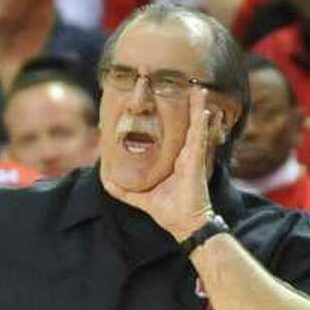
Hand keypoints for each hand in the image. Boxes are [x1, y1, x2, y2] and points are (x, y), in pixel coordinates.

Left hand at [101, 86, 216, 243]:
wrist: (183, 224)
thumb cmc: (167, 210)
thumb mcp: (140, 196)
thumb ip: (123, 189)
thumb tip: (105, 178)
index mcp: (174, 159)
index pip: (173, 133)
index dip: (170, 116)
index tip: (162, 98)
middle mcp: (184, 154)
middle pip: (187, 125)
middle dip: (188, 105)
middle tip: (186, 85)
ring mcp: (192, 156)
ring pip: (196, 126)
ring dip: (198, 108)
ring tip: (199, 89)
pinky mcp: (196, 162)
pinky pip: (199, 139)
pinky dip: (201, 124)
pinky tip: (204, 109)